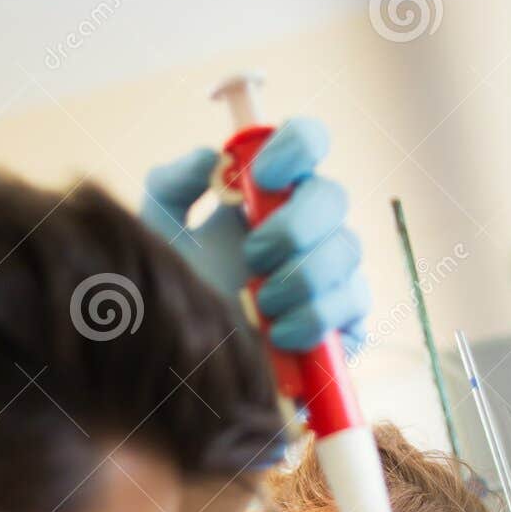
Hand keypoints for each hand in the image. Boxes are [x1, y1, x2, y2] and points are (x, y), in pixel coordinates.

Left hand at [141, 119, 369, 353]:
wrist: (185, 370)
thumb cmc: (177, 297)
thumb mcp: (158, 235)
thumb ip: (173, 182)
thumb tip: (215, 159)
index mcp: (270, 194)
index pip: (307, 142)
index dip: (296, 147)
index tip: (261, 177)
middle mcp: (308, 228)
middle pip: (333, 197)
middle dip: (294, 226)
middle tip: (252, 257)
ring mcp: (332, 275)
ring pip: (345, 252)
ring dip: (299, 278)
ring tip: (257, 306)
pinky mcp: (345, 324)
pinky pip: (352, 304)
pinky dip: (314, 318)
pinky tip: (277, 336)